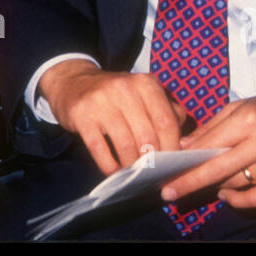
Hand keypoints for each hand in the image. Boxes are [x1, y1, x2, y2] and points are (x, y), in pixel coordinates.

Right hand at [38, 59, 189, 174]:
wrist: (73, 82)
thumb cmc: (117, 95)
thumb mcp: (143, 93)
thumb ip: (167, 111)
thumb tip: (182, 143)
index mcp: (145, 84)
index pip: (166, 122)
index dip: (171, 148)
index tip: (170, 164)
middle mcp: (124, 88)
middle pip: (147, 136)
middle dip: (152, 160)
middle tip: (151, 172)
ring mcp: (101, 101)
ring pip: (125, 145)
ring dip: (131, 165)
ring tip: (133, 172)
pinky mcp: (82, 115)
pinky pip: (100, 149)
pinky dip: (109, 166)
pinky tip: (114, 170)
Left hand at [161, 82, 255, 207]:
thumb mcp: (242, 106)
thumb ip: (212, 127)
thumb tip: (184, 146)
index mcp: (249, 120)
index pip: (210, 145)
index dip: (186, 160)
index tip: (167, 171)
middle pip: (218, 169)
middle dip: (190, 182)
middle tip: (168, 192)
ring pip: (236, 184)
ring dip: (215, 186)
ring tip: (204, 183)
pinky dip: (238, 202)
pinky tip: (225, 195)